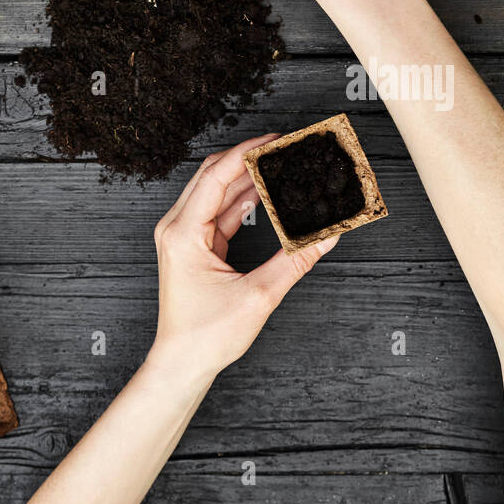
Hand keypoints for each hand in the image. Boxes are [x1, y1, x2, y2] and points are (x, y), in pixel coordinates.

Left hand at [147, 135, 336, 381]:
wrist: (182, 362)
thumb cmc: (205, 335)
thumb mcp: (259, 296)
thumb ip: (295, 260)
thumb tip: (326, 235)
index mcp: (183, 234)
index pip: (216, 176)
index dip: (247, 152)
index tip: (275, 140)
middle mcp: (177, 228)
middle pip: (213, 175)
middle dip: (248, 157)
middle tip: (282, 146)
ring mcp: (183, 236)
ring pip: (216, 191)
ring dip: (246, 177)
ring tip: (279, 165)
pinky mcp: (193, 245)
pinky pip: (219, 211)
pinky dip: (243, 199)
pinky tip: (267, 193)